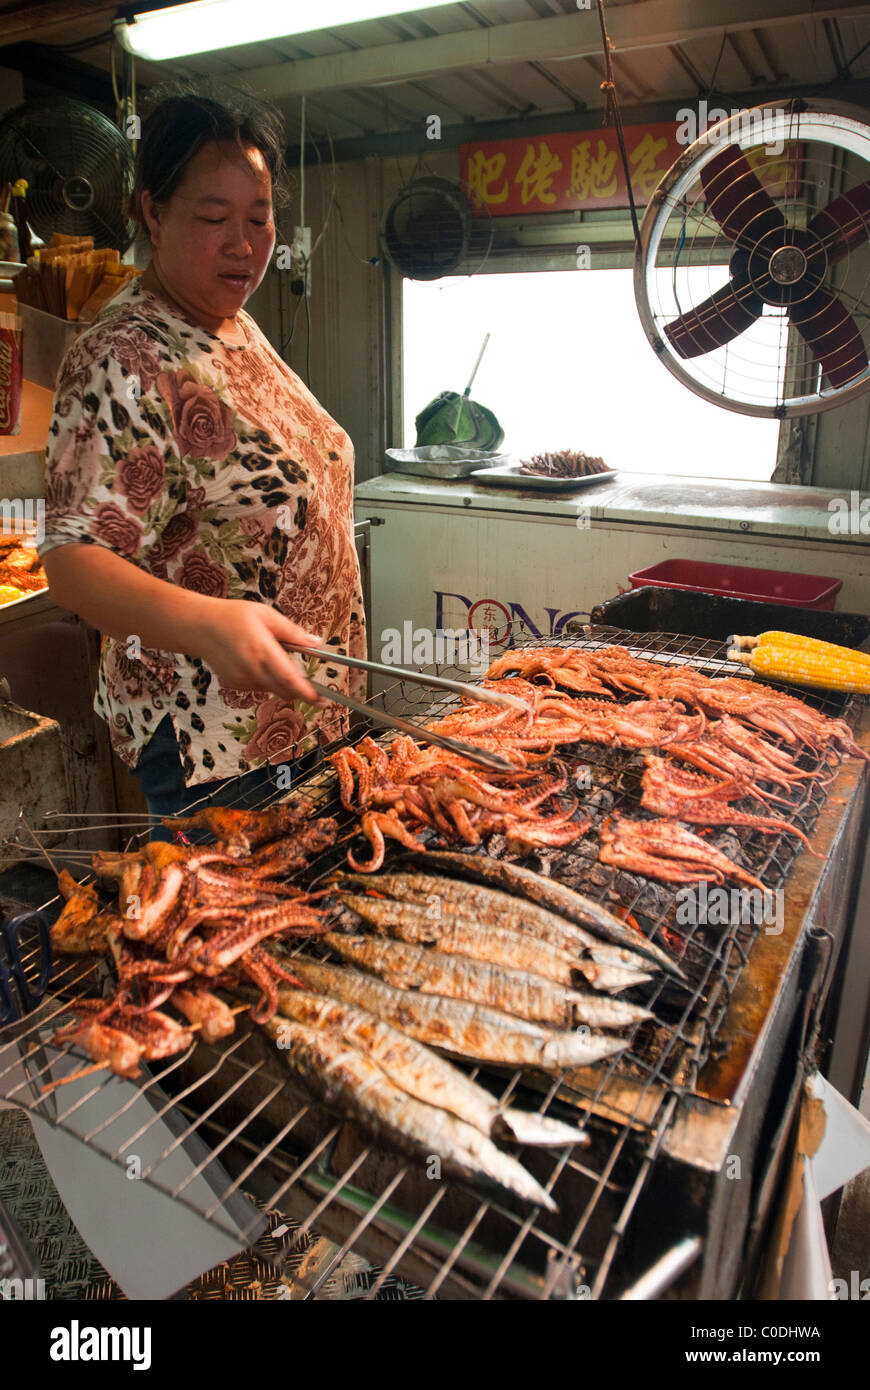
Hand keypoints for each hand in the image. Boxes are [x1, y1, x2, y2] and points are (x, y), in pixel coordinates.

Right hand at [197, 600, 322, 704]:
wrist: (198, 627)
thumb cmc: (231, 617)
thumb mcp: (266, 615)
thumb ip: (292, 631)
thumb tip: (315, 641)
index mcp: (261, 649)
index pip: (288, 678)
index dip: (306, 692)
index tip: (320, 700)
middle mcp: (251, 668)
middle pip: (283, 690)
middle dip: (300, 691)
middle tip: (314, 690)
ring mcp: (241, 679)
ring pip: (271, 689)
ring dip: (281, 682)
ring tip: (272, 658)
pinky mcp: (234, 684)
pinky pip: (258, 687)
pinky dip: (265, 679)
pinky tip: (256, 662)